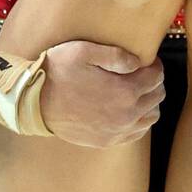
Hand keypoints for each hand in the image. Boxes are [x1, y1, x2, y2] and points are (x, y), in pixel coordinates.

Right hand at [39, 40, 164, 146]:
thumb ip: (115, 55)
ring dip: (149, 102)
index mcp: (124, 91)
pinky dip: (139, 121)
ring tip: (135, 91)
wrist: (34, 102)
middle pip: (157, 97)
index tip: (145, 60)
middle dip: (154, 82)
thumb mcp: (83, 51)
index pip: (156, 77)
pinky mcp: (106, 141)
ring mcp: (117, 131)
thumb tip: (138, 62)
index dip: (153, 65)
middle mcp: (125, 115)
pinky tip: (127, 110)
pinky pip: (137, 133)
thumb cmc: (57, 72)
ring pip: (151, 117)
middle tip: (140, 73)